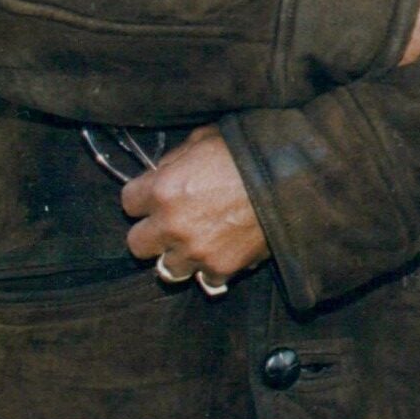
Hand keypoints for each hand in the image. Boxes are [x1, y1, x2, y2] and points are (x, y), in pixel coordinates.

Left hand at [122, 126, 268, 283]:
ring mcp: (195, 251)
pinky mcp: (221, 268)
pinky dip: (213, 270)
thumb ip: (177, 158)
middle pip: (136, 244)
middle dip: (153, 233)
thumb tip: (164, 170)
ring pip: (166, 269)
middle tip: (172, 224)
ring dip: (180, 256)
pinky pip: (206, 280)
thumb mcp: (206, 138)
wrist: (292, 176)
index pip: (127, 202)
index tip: (156, 196)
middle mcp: (171, 225)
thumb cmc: (250, 152)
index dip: (143, 198)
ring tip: (198, 243)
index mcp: (163, 189)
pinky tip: (224, 253)